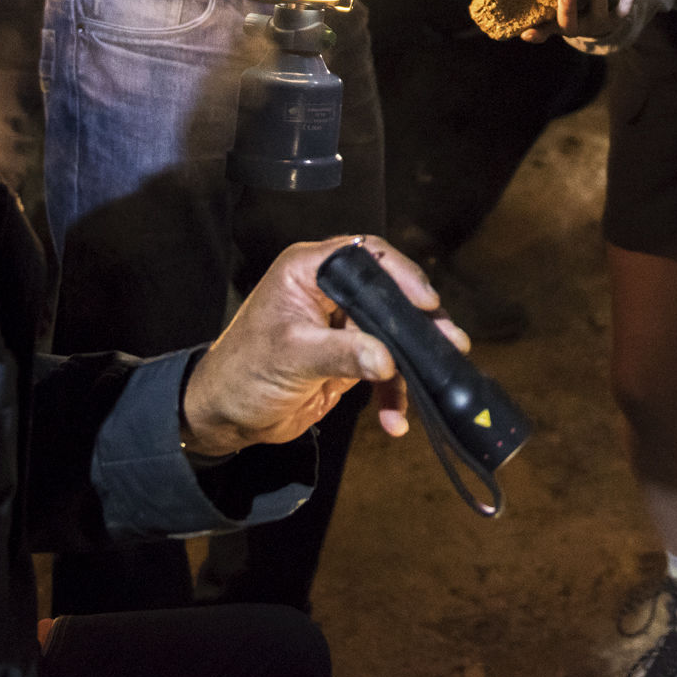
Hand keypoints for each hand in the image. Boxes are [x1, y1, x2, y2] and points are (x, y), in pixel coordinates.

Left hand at [180, 235, 468, 455]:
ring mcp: (342, 325)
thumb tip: (387, 359)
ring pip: (392, 334)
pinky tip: (395, 419)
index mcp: (310, 270)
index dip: (400, 274)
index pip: (366, 256)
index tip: (426, 302)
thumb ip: (341, 354)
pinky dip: (393, 391)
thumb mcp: (292, 357)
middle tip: (450, 343)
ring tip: (433, 387)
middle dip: (418, 325)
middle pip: (388, 296)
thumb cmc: (244, 373)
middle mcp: (330, 291)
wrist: (225, 418)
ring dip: (411, 364)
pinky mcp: (350, 357)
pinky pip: (384, 368)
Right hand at [520, 0, 635, 44]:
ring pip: (600, 11)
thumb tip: (521, 33)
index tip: (526, 33)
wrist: (601, 24)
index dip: (538, 33)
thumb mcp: (556, 20)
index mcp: (563, 26)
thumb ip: (541, 24)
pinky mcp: (618, 17)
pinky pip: (624, 8)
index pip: (545, 30)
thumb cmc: (572, 16)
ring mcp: (600, 23)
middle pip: (572, 21)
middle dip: (569, 7)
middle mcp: (580, 27)